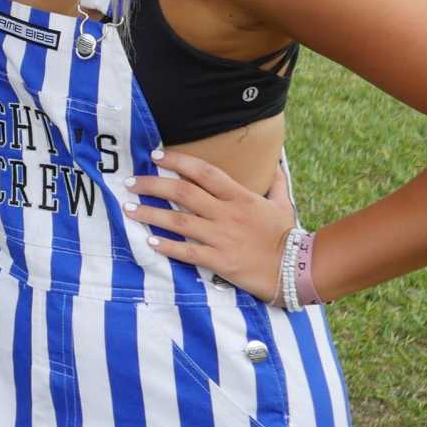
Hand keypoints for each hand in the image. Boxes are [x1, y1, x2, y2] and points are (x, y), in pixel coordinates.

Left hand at [122, 151, 295, 301]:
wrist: (298, 270)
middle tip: (130, 182)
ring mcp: (221, 237)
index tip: (155, 156)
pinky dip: (166, 246)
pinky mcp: (220, 261)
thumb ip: (275, 182)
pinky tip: (149, 241)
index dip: (177, 161)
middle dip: (152, 184)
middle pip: (182, 192)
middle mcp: (227, 213)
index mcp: (240, 196)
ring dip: (149, 213)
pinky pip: (187, 252)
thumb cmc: (288, 236)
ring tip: (127, 208)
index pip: (203, 172)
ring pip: (178, 221)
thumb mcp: (283, 204)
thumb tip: (276, 163)